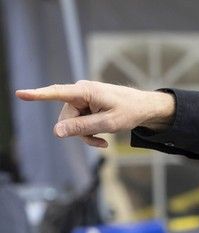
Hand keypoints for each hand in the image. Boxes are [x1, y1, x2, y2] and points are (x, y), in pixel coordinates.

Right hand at [16, 81, 176, 147]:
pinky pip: (79, 122)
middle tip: (99, 142)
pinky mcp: (86, 105)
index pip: (57, 93)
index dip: (38, 95)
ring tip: (103, 140)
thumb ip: (82, 128)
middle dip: (79, 132)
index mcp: (86, 91)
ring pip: (72, 122)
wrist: (144, 108)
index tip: (20, 94)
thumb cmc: (130, 112)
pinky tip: (102, 141)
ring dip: (86, 134)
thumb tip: (57, 132)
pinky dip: (89, 132)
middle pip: (66, 118)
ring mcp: (83, 98)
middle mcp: (81, 91)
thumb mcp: (108, 124)